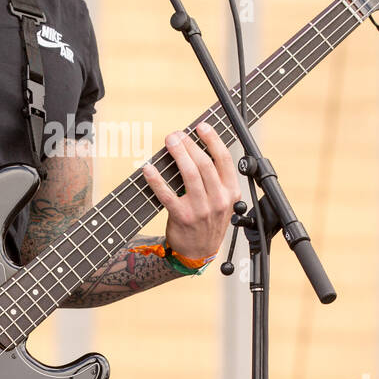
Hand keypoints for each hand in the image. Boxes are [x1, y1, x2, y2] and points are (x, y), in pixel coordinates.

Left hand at [141, 122, 242, 262]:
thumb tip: (197, 148)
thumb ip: (217, 178)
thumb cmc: (209, 221)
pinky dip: (156, 179)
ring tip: (169, 142)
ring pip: (189, 174)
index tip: (201, 127)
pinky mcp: (181, 217)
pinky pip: (167, 194)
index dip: (212, 139)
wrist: (199, 251)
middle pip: (204, 163)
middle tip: (177, 134)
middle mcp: (218, 199)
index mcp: (230, 192)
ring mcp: (200, 209)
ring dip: (177, 154)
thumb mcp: (223, 201)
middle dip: (189, 144)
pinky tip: (148, 168)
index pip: (224, 159)